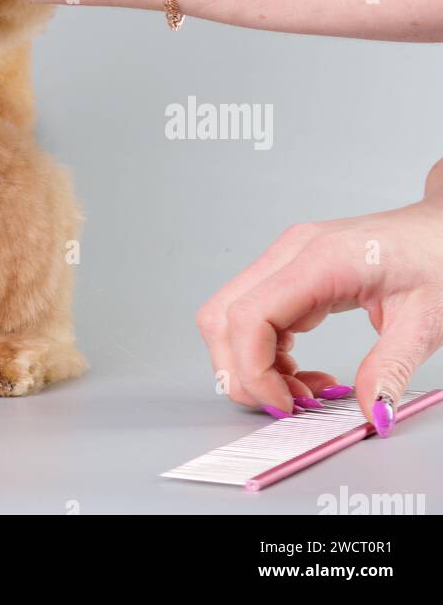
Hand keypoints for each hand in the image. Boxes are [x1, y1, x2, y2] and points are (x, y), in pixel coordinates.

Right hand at [196, 160, 442, 431]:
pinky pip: (253, 315)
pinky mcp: (289, 270)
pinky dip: (266, 352)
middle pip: (222, 316)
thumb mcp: (424, 323)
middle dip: (241, 371)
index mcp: (320, 260)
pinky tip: (302, 370)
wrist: (441, 229)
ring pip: (229, 316)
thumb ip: (391, 370)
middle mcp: (291, 252)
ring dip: (252, 364)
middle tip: (285, 405)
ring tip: (302, 390)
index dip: (254, 371)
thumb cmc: (437, 260)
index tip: (285, 406)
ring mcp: (285, 258)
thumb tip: (372, 413)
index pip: (249, 316)